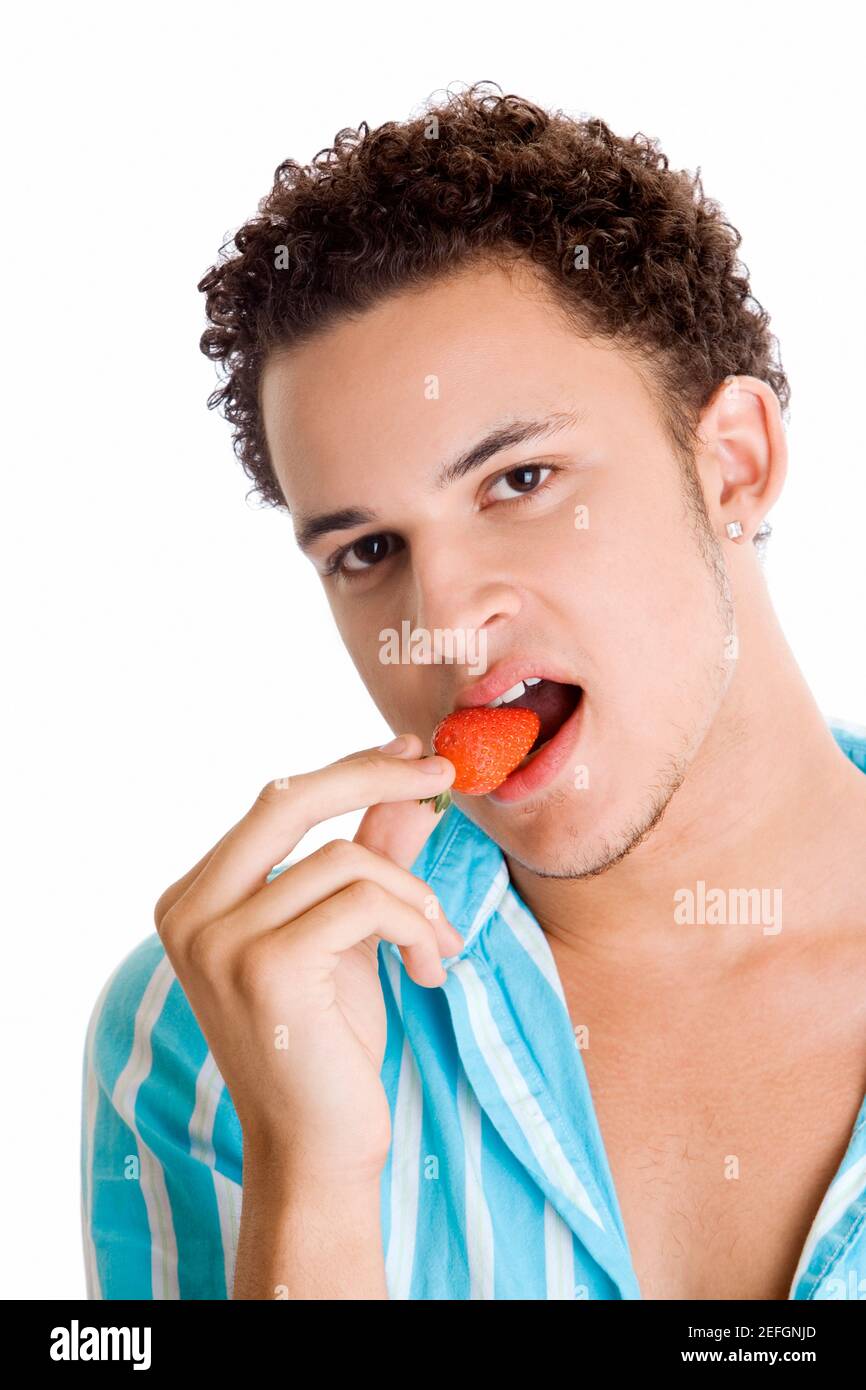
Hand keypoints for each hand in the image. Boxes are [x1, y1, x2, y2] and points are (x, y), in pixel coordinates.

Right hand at [153, 735, 457, 1184]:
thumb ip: (370, 857)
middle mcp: (190, 912)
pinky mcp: (264, 968)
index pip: (275, 804)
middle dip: (374, 776)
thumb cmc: (328, 1045)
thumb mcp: (348, 937)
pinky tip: (429, 972)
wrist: (318, 1150)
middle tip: (443, 774)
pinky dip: (416, 927)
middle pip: (289, 799)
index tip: (414, 754)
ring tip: (438, 944)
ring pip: (344, 861)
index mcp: (195, 898)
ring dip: (415, 897)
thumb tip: (412, 783)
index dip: (350, 769)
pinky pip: (366, 904)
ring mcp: (218, 940)